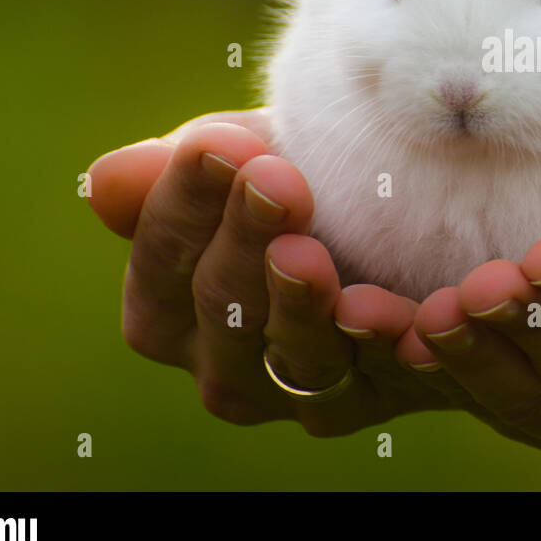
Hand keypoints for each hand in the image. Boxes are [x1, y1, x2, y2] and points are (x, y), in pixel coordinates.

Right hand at [87, 109, 468, 435]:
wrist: (410, 226)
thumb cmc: (303, 184)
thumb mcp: (244, 160)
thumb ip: (181, 170)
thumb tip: (107, 180)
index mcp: (170, 315)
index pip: (161, 260)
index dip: (186, 202)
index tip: (224, 143)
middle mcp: (231, 371)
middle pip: (226, 311)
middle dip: (246, 243)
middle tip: (277, 183)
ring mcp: (314, 395)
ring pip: (304, 362)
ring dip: (307, 310)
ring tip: (315, 256)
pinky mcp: (399, 397)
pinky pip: (410, 386)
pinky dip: (421, 352)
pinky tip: (432, 315)